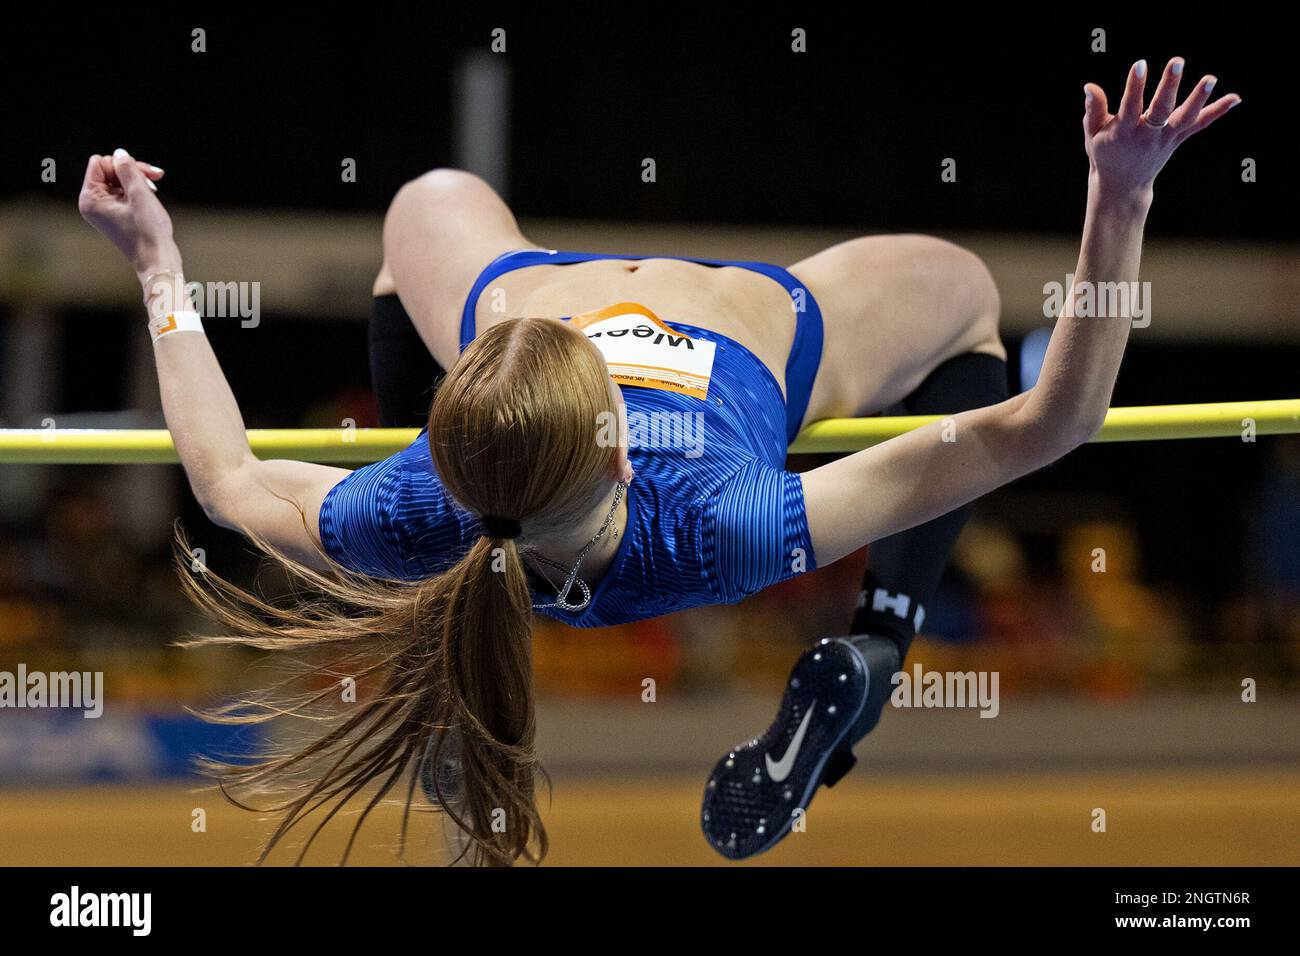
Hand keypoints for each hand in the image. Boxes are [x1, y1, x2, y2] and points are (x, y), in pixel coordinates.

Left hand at [77, 149, 175, 278]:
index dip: (122, 165)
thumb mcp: (140, 195)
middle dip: (132, 171)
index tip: (143, 176)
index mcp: (90, 199)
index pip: (99, 163)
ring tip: (155, 188)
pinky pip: (124, 191)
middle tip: (156, 177)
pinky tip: (152, 194)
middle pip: (109, 169)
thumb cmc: (148, 231)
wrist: (158, 259)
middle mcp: (93, 203)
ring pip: (119, 179)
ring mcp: (105, 209)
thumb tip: (120, 153)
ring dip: (138, 180)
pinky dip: (139, 190)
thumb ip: (128, 170)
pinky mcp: (117, 213)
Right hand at [1083, 58, 1240, 203]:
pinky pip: (1199, 125)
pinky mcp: (1178, 139)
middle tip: (1177, 61)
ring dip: (1199, 98)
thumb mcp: (1092, 134)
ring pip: (1185, 118)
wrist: (1122, 187)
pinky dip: (1217, 111)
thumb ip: (1093, 110)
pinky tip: (1236, 98)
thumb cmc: (1104, 154)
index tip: (1140, 64)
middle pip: (1161, 110)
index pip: (1130, 107)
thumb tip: (1089, 86)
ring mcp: (1165, 139)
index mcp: (1123, 132)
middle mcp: (1147, 136)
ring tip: (1211, 77)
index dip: (1135, 87)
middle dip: (1169, 86)